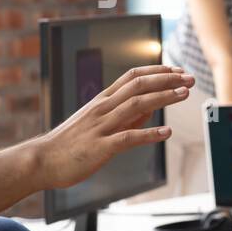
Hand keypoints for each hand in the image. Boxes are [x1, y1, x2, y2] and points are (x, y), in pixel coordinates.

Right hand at [32, 65, 194, 190]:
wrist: (42, 160)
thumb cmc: (69, 144)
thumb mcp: (95, 123)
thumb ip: (122, 116)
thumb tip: (149, 112)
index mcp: (101, 100)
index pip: (132, 76)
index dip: (157, 71)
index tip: (177, 70)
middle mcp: (102, 108)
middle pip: (138, 86)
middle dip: (166, 79)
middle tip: (189, 78)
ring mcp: (101, 126)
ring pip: (136, 106)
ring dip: (163, 98)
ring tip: (184, 95)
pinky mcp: (100, 147)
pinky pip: (128, 137)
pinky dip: (149, 134)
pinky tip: (167, 133)